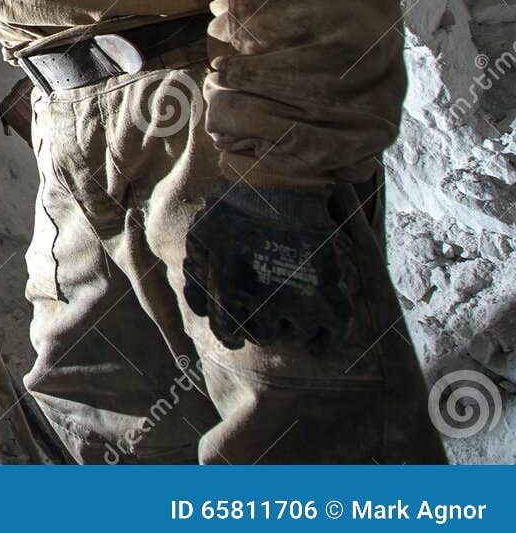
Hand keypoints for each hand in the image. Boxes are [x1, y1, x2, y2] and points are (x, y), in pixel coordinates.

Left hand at [182, 182, 352, 356]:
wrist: (277, 182)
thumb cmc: (232, 208)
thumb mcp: (200, 238)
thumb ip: (197, 278)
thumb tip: (202, 311)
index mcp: (229, 290)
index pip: (228, 332)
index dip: (230, 337)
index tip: (235, 338)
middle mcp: (262, 300)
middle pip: (261, 335)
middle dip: (258, 326)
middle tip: (261, 312)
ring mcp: (298, 297)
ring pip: (295, 335)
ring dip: (291, 329)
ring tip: (288, 317)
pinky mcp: (328, 289)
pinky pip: (334, 330)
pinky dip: (328, 344)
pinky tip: (319, 350)